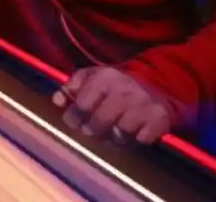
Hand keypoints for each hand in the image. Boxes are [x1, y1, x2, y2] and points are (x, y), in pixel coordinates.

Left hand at [53, 67, 174, 144]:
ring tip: (111, 130)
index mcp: (104, 79)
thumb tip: (56, 101)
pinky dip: (133, 140)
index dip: (74, 117)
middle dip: (91, 130)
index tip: (74, 120)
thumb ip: (71, 86)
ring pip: (119, 136)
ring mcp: (143, 107)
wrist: (155, 83)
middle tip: (91, 129)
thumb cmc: (115, 83)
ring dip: (112, 138)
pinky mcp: (158, 120)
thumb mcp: (92, 76)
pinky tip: (131, 131)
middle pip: (98, 124)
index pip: (82, 106)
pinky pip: (139, 140)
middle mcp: (124, 92)